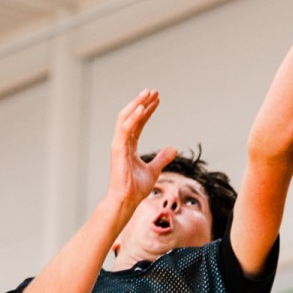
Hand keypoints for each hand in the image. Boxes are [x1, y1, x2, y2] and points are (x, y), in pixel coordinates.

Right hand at [108, 89, 177, 212]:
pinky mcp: (118, 149)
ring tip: (148, 93)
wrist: (126, 200)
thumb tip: (174, 148)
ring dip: (137, 104)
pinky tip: (143, 107)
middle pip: (132, 116)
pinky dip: (133, 117)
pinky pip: (125, 129)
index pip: (138, 122)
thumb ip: (162, 157)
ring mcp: (119, 144)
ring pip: (126, 117)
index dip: (148, 110)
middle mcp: (122, 142)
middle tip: (154, 91)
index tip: (158, 99)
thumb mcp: (154, 170)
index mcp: (129, 145)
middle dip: (142, 102)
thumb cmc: (136, 188)